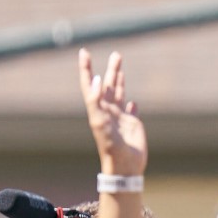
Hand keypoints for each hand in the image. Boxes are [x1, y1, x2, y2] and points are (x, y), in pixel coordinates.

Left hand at [78, 50, 146, 174]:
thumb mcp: (100, 121)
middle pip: (108, 85)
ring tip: (121, 66)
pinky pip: (131, 111)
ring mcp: (120, 117)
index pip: (90, 84)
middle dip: (110, 69)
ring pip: (120, 93)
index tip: (84, 52)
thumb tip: (95, 79)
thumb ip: (96, 101)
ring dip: (120, 79)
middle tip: (115, 53)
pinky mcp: (133, 124)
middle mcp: (108, 111)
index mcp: (97, 109)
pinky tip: (132, 101)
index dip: (86, 69)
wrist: (124, 165)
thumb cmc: (110, 145)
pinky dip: (131, 104)